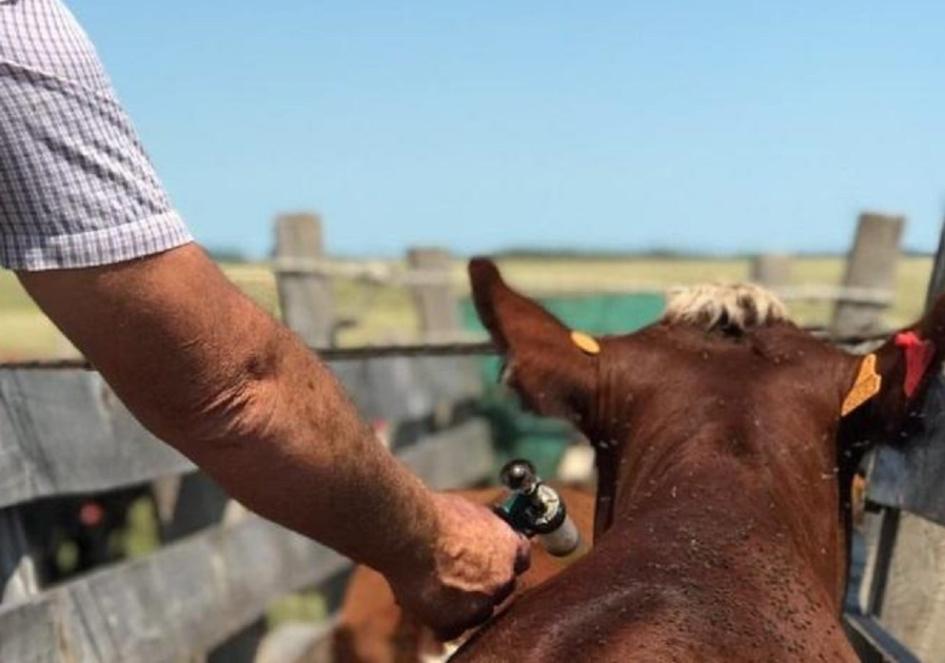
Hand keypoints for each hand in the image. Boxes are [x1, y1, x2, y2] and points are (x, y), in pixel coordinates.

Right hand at [387, 492, 530, 640]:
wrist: (411, 534)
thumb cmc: (434, 517)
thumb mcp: (472, 511)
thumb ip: (485, 529)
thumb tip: (481, 532)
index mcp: (509, 547)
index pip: (521, 559)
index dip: (504, 560)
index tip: (493, 560)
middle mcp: (501, 579)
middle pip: (500, 589)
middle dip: (483, 585)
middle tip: (458, 574)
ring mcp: (479, 604)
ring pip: (477, 613)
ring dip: (463, 605)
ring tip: (438, 587)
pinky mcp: (454, 622)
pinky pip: (451, 630)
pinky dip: (440, 621)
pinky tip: (428, 604)